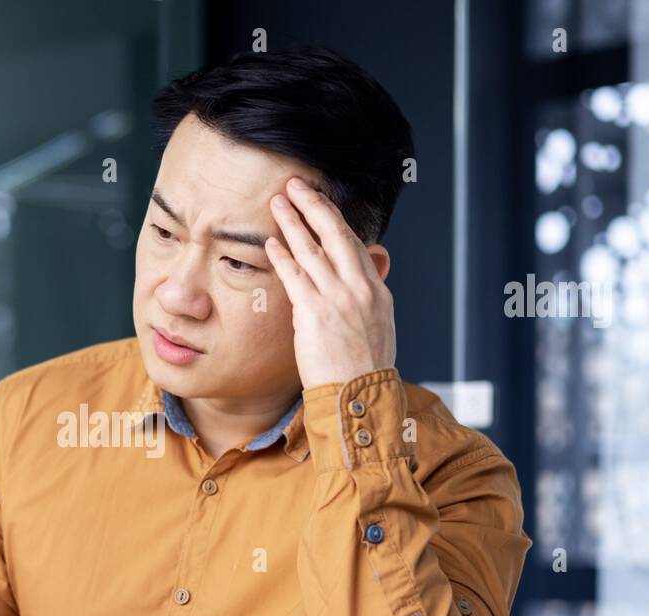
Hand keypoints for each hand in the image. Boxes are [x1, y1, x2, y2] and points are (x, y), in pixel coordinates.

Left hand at [265, 177, 395, 388]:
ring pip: (313, 249)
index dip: (335, 220)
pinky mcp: (315, 313)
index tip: (320, 203)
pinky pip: (295, 276)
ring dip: (293, 222)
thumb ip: (370, 295)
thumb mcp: (378, 327)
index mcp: (376, 291)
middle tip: (296, 185)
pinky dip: (282, 256)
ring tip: (278, 202)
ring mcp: (339, 299)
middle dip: (315, 205)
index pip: (354, 245)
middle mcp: (360, 289)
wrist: (361, 398)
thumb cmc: (364, 370)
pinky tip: (270, 242)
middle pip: (336, 234)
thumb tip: (371, 268)